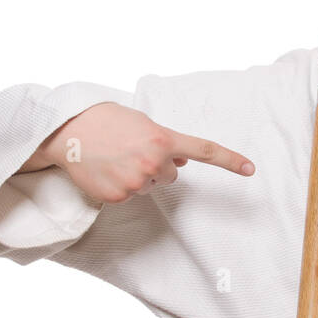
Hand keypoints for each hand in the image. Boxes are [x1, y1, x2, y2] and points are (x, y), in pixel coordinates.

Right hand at [36, 103, 254, 203]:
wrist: (67, 131)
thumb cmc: (106, 120)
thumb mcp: (142, 122)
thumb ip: (166, 141)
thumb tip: (181, 161)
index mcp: (163, 140)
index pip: (203, 151)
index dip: (229, 160)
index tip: (250, 169)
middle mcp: (154, 163)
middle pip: (171, 175)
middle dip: (157, 165)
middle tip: (131, 149)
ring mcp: (137, 182)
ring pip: (151, 185)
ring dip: (139, 175)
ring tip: (115, 157)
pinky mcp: (120, 196)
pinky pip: (131, 195)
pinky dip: (122, 185)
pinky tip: (106, 170)